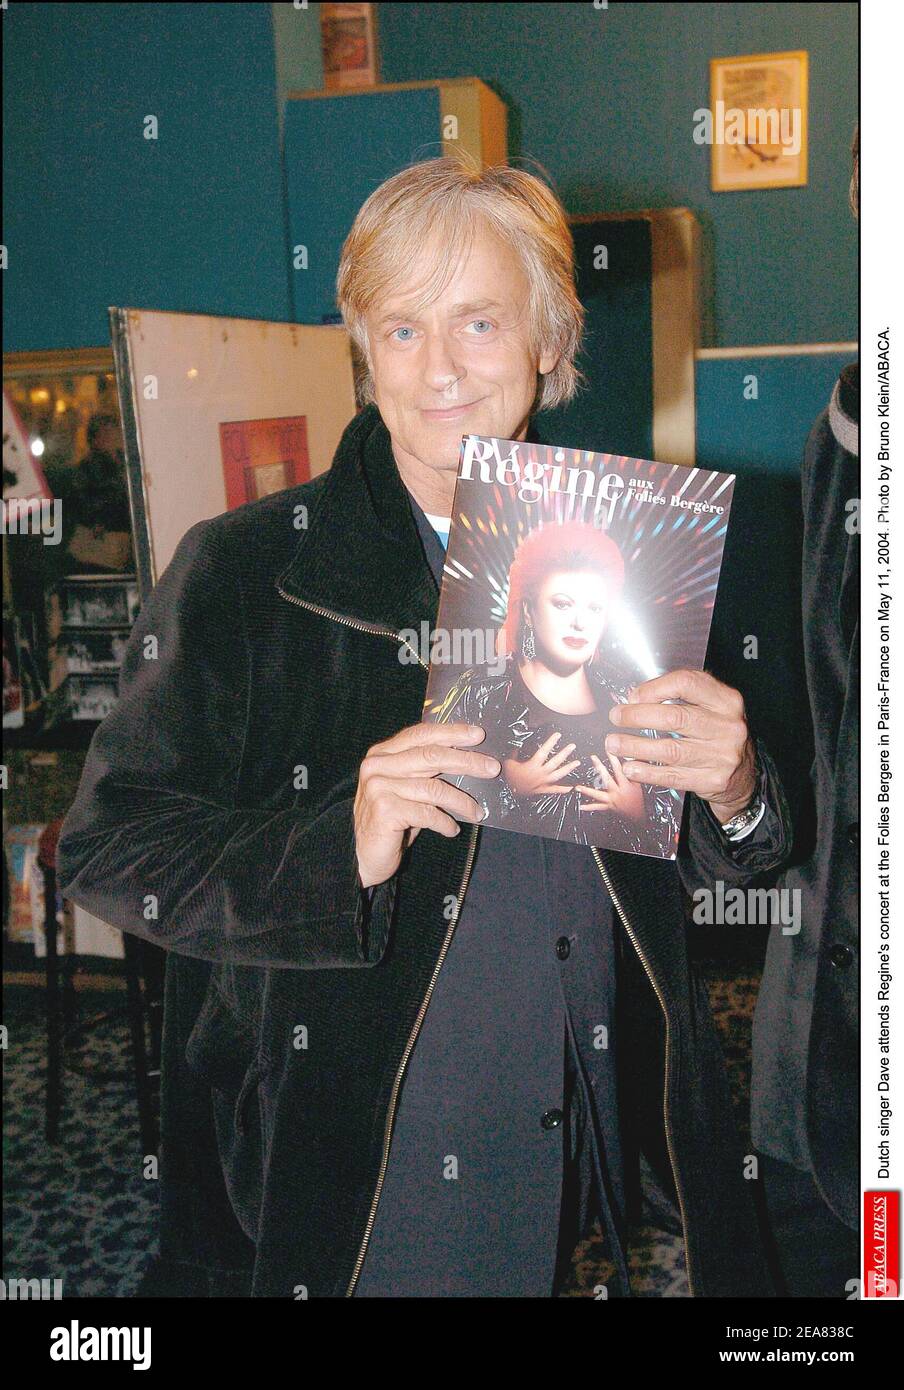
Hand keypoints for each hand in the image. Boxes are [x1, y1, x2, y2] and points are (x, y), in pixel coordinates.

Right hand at [354, 722, 499, 888]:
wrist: (360, 855)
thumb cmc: (391, 820)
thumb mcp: (405, 788)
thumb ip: (424, 770)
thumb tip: (468, 759)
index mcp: (382, 753)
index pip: (421, 735)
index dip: (451, 733)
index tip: (478, 735)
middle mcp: (377, 766)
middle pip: (431, 756)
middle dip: (467, 761)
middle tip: (492, 768)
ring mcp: (378, 787)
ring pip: (433, 788)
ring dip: (461, 802)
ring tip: (477, 812)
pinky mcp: (384, 811)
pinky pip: (427, 813)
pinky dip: (445, 823)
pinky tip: (452, 829)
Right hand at [503, 731, 579, 796]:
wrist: (509, 793)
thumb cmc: (509, 777)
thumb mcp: (509, 762)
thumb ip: (515, 752)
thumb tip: (518, 743)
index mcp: (532, 765)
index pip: (544, 751)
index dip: (551, 742)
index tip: (558, 735)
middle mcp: (540, 773)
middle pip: (555, 762)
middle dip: (564, 753)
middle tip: (572, 746)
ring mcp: (543, 782)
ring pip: (558, 775)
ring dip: (568, 768)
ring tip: (577, 763)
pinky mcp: (543, 790)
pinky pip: (555, 790)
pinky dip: (564, 789)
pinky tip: (572, 787)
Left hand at [575, 753, 644, 818]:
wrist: (638, 815)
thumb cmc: (639, 799)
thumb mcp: (638, 784)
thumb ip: (633, 773)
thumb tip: (630, 759)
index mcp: (626, 785)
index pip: (620, 769)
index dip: (614, 758)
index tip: (609, 749)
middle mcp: (618, 792)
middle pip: (607, 778)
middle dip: (600, 767)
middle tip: (593, 758)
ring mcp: (612, 800)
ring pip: (598, 795)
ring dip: (587, 791)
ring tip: (578, 787)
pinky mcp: (609, 807)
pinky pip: (598, 807)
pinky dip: (589, 807)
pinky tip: (581, 806)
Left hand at [604, 670, 756, 823]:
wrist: (744, 774)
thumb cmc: (718, 733)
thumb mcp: (712, 706)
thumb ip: (682, 696)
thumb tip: (636, 698)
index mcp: (727, 700)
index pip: (687, 684)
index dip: (654, 688)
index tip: (633, 696)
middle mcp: (728, 726)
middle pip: (674, 717)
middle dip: (637, 717)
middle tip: (616, 717)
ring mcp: (722, 755)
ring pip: (669, 749)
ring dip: (635, 746)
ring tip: (614, 744)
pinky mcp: (712, 780)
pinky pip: (672, 776)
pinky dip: (646, 772)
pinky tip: (630, 768)